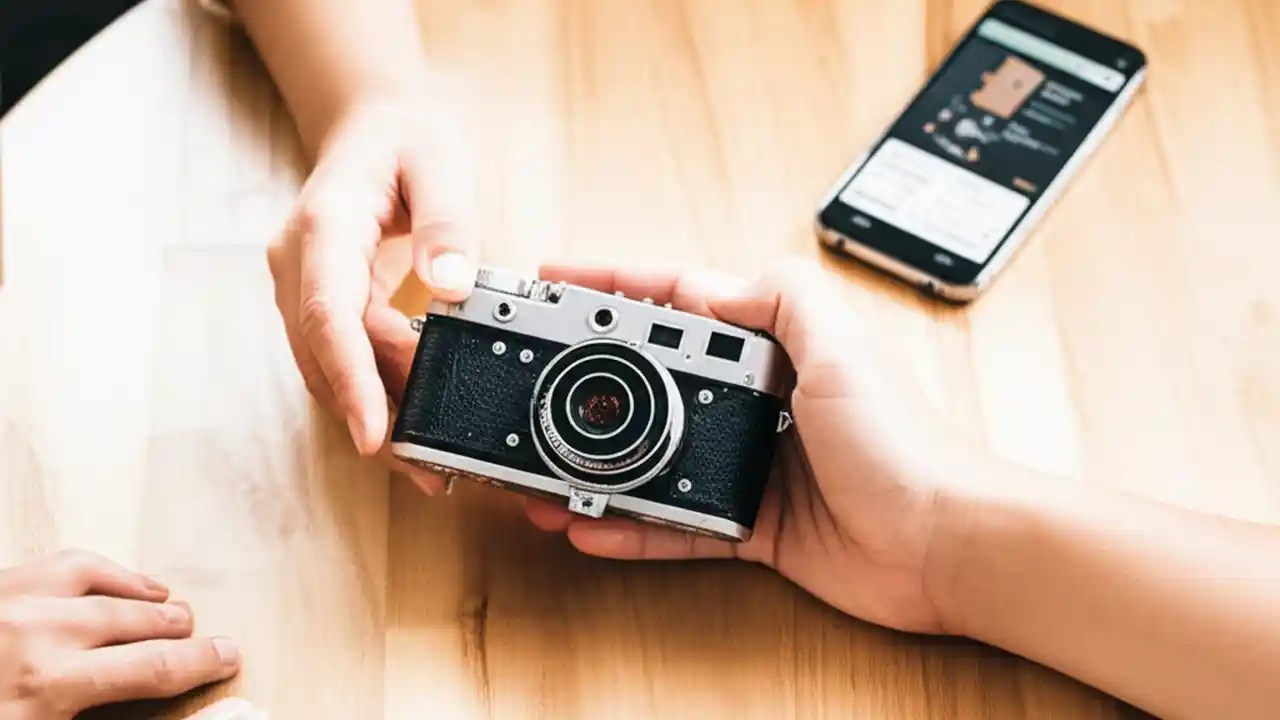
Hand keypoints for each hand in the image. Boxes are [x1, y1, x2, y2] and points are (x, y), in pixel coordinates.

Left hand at [0, 550, 240, 718]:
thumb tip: (211, 709)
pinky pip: (54, 564)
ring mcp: (7, 602)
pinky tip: (104, 579)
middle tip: (194, 631)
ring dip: (135, 591)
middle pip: (132, 619)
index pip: (153, 667)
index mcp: (48, 684)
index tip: (226, 657)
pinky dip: (92, 570)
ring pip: (92, 577)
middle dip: (172, 627)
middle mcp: (32, 634)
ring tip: (160, 597)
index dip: (199, 662)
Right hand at [267, 90, 474, 481]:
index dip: (350, 379)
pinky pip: (343, 360)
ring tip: (430, 466)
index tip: (373, 432)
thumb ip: (447, 221)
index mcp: (323, 228)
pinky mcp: (323, 305)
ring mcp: (305, 288)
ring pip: (330, 370)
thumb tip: (454, 283)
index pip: (327, 315)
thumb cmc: (404, 138)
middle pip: (325, 359)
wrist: (372, 127)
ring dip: (376, 417)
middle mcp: (300, 265)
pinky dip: (377, 394)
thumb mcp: (438, 160)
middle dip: (373, 418)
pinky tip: (416, 424)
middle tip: (429, 471)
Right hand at [523, 261, 987, 633]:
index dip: (613, 285)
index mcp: (776, 346)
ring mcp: (750, 461)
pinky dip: (633, 527)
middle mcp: (756, 399)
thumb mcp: (842, 345)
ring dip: (598, 463)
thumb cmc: (903, 444)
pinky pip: (676, 523)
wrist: (943, 543)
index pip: (679, 302)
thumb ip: (780, 297)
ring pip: (652, 455)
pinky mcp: (751, 521)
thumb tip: (704, 286)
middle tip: (533, 375)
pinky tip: (591, 527)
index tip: (556, 279)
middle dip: (589, 375)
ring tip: (545, 472)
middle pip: (652, 377)